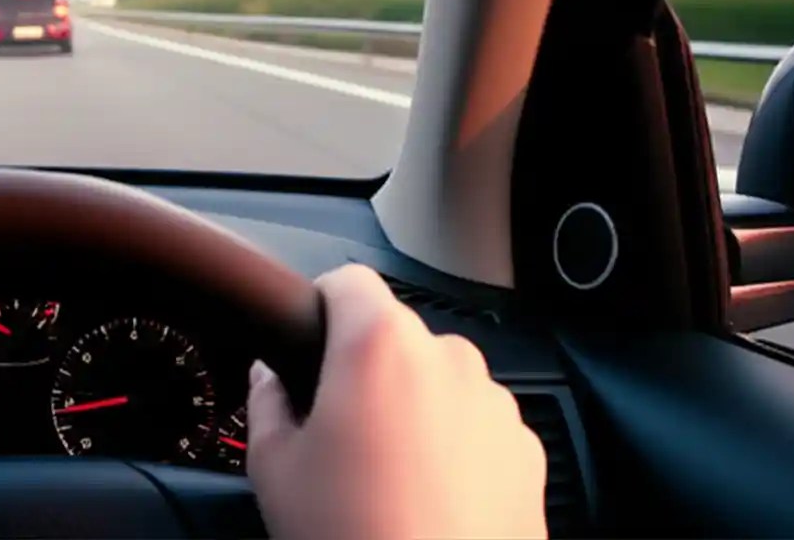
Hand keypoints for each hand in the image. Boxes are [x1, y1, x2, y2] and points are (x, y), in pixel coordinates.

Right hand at [247, 264, 546, 539]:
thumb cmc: (355, 538)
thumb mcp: (275, 469)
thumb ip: (267, 401)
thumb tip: (272, 379)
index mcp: (379, 348)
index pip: (345, 280)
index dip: (319, 306)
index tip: (308, 340)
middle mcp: (447, 360)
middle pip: (393, 336)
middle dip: (364, 371)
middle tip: (337, 434)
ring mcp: (494, 405)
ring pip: (436, 382)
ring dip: (411, 409)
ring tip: (383, 479)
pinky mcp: (525, 449)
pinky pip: (475, 425)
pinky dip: (451, 446)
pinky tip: (425, 500)